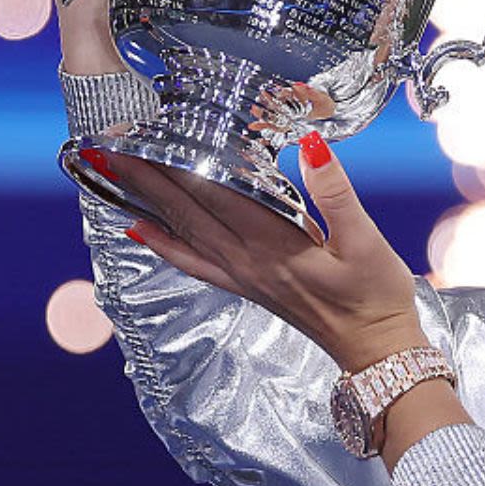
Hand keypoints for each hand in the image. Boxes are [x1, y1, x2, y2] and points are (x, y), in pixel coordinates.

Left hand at [107, 135, 428, 372]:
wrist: (375, 349)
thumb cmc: (375, 295)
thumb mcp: (366, 240)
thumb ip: (335, 192)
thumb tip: (310, 146)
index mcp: (275, 246)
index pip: (217, 194)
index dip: (179, 161)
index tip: (146, 136)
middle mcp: (248, 262)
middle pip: (188, 211)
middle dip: (147, 176)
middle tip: (109, 145)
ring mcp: (243, 277)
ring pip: (184, 232)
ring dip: (146, 201)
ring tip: (113, 174)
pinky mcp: (246, 288)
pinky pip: (193, 264)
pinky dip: (162, 245)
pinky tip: (139, 228)